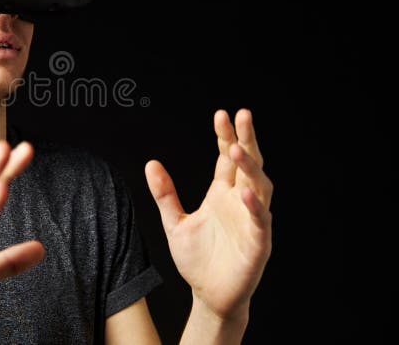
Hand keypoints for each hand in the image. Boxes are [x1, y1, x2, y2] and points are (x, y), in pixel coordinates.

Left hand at [145, 109, 272, 319]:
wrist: (208, 296)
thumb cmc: (197, 259)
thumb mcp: (174, 222)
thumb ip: (165, 194)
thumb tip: (150, 163)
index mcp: (222, 194)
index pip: (226, 158)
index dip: (225, 136)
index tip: (221, 114)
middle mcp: (240, 202)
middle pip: (248, 164)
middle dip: (246, 139)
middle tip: (242, 114)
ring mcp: (252, 220)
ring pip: (259, 186)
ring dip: (250, 167)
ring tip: (237, 148)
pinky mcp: (258, 243)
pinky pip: (260, 220)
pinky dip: (255, 205)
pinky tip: (245, 191)